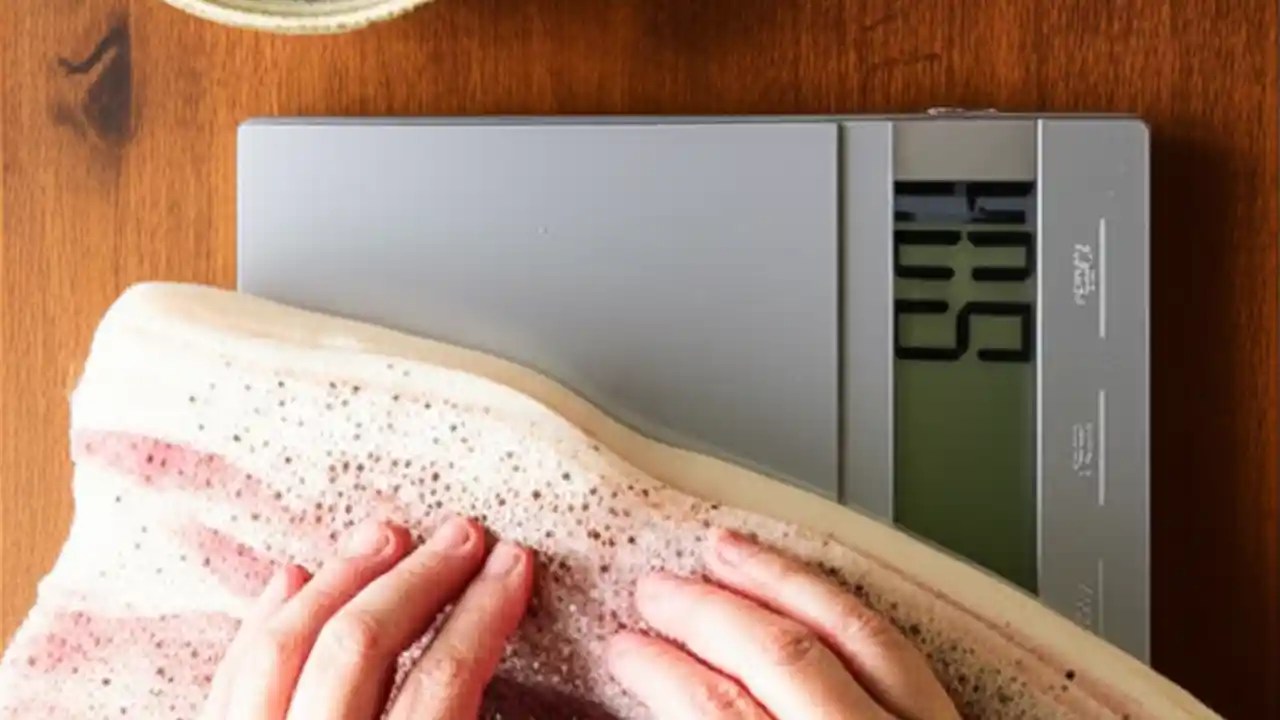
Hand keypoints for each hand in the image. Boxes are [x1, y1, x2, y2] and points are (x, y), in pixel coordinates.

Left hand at [200, 517, 532, 719]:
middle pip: (357, 648)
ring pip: (280, 649)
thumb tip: (489, 654)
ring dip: (342, 581)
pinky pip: (225, 679)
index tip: (514, 566)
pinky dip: (263, 621)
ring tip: (387, 535)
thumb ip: (458, 714)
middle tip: (464, 535)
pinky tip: (294, 579)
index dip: (484, 616)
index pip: (440, 684)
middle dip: (419, 579)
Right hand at [607, 528, 959, 719]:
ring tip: (726, 550)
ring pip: (852, 631)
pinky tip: (814, 590)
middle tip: (654, 591)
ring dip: (778, 582)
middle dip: (706, 612)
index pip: (719, 710)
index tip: (626, 647)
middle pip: (781, 655)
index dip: (660, 670)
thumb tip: (667, 699)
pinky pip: (901, 647)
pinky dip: (846, 606)